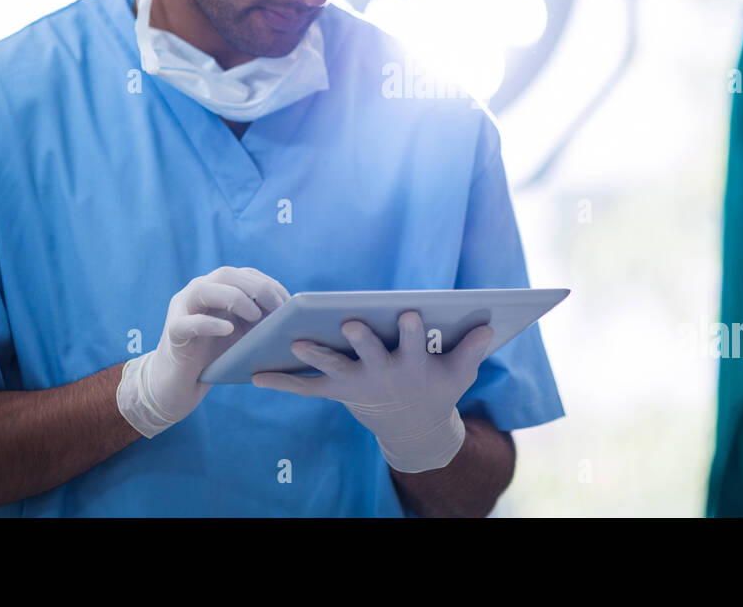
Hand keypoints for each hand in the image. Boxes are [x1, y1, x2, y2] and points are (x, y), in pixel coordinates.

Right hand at [117, 266, 289, 437]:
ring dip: (234, 299)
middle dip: (256, 287)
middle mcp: (197, 292)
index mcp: (216, 289)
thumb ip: (261, 320)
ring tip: (254, 317)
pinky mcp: (172, 332)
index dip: (269, 284)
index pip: (245, 274)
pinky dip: (210, 324)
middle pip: (225, 274)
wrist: (179, 384)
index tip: (288, 303)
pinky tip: (228, 330)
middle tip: (276, 308)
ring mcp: (181, 309)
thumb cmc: (215, 356)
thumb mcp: (243, 334)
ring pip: (204, 289)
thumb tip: (294, 318)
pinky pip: (189, 323)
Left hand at [252, 310, 493, 472]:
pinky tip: (254, 374)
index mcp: (413, 364)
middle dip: (361, 340)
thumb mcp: (459, 372)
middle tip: (351, 324)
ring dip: (315, 356)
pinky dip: (280, 382)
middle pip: (370, 354)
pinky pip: (305, 389)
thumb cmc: (437, 388)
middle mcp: (383, 374)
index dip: (409, 329)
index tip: (406, 313)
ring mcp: (358, 384)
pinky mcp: (338, 392)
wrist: (413, 430)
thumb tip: (488, 325)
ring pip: (334, 369)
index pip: (411, 343)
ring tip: (295, 344)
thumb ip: (471, 349)